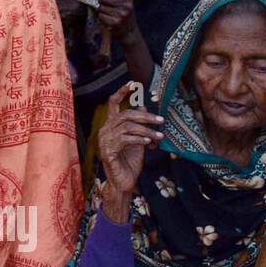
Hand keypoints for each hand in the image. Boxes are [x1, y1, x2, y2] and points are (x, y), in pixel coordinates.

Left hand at [96, 0, 136, 33]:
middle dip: (100, 1)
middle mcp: (127, 5)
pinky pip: (101, 15)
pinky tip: (107, 19)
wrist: (129, 31)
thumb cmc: (123, 15)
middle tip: (103, 5)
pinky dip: (101, 17)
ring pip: (101, 7)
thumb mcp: (123, 2)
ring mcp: (121, 14)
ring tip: (107, 13)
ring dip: (100, 10)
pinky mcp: (115, 22)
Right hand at [97, 82, 163, 218]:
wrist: (122, 183)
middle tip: (161, 121)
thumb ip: (138, 125)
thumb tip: (142, 106)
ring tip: (159, 136)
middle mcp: (105, 130)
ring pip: (127, 127)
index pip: (113, 103)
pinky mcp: (108, 151)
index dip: (122, 92)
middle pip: (125, 114)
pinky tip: (148, 143)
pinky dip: (138, 139)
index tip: (133, 83)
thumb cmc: (129, 162)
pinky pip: (125, 140)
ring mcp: (105, 141)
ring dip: (146, 130)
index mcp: (111, 125)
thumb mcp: (138, 140)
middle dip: (145, 117)